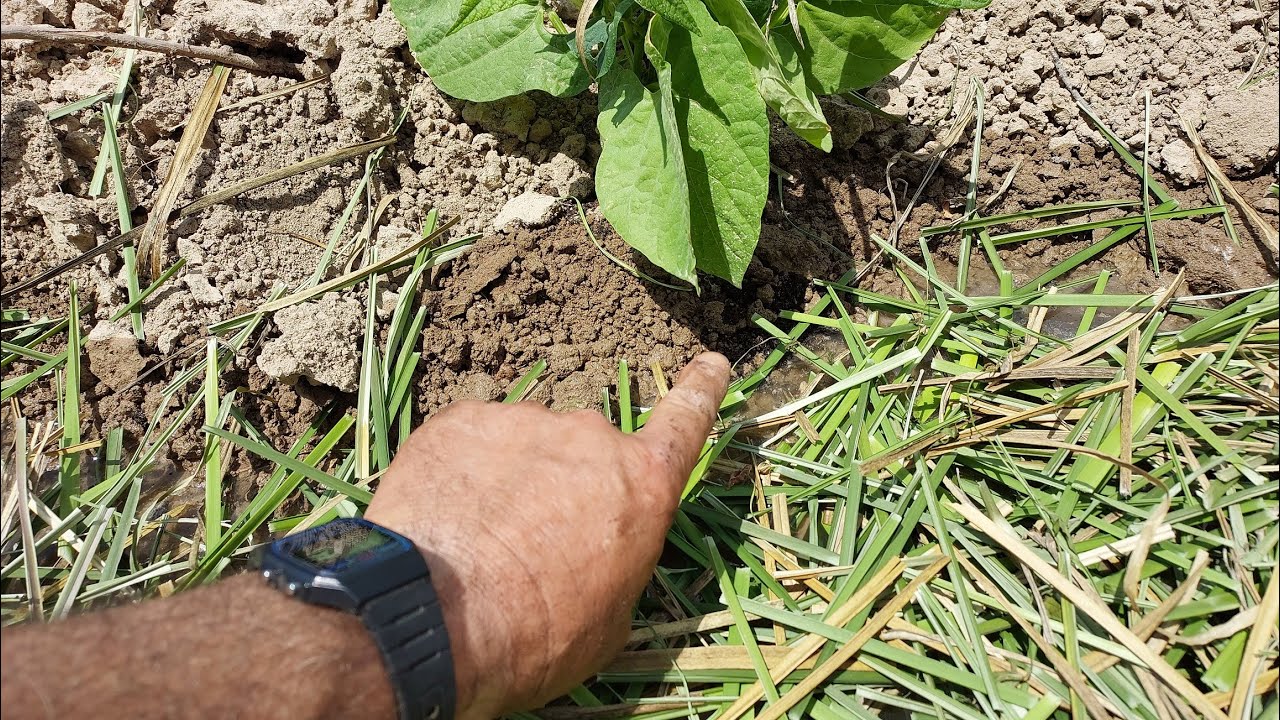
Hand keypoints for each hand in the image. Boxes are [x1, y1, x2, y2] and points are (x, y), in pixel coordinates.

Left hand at [365, 352, 730, 718]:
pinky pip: (472, 441)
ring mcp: (524, 420)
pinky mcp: (463, 419)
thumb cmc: (540, 636)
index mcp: (642, 484)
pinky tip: (446, 518)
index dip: (701, 391)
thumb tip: (598, 554)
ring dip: (510, 480)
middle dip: (566, 485)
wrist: (438, 617)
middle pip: (587, 450)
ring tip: (480, 540)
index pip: (686, 423)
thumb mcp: (610, 620)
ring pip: (524, 445)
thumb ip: (617, 561)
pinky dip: (462, 473)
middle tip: (533, 541)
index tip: (712, 362)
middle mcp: (591, 437)